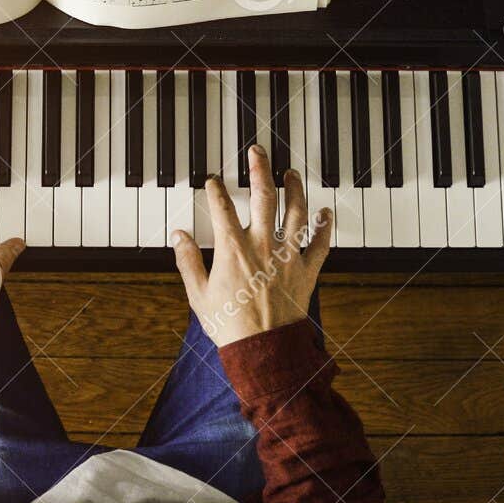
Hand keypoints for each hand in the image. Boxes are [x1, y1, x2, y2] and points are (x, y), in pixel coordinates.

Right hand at [170, 144, 330, 345]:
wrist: (264, 350)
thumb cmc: (230, 326)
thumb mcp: (199, 294)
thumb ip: (187, 261)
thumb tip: (178, 236)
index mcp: (233, 249)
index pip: (222, 207)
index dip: (215, 189)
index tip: (212, 180)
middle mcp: (263, 245)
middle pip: (264, 196)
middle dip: (259, 169)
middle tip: (257, 152)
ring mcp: (288, 256)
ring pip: (296, 211)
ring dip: (294, 188)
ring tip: (291, 172)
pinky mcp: (306, 271)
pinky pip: (320, 243)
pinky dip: (324, 226)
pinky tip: (325, 211)